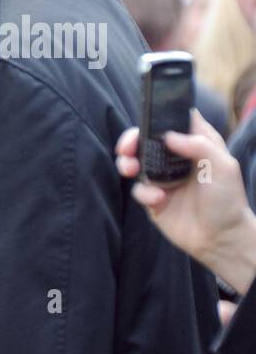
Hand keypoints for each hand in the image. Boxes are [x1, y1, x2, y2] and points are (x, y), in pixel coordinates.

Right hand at [114, 110, 255, 294]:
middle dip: (132, 139)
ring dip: (128, 163)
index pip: (176, 121)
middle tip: (126, 147)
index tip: (148, 117)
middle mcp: (177, 159)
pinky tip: (158, 200)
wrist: (219, 238)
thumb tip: (168, 136)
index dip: (161, 115)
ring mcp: (163, 178)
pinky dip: (144, 193)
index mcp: (197, 145)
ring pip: (136, 162)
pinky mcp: (152, 198)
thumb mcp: (223, 167)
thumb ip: (199, 145)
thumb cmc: (227, 200)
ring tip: (130, 169)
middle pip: (147, 139)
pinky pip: (138, 190)